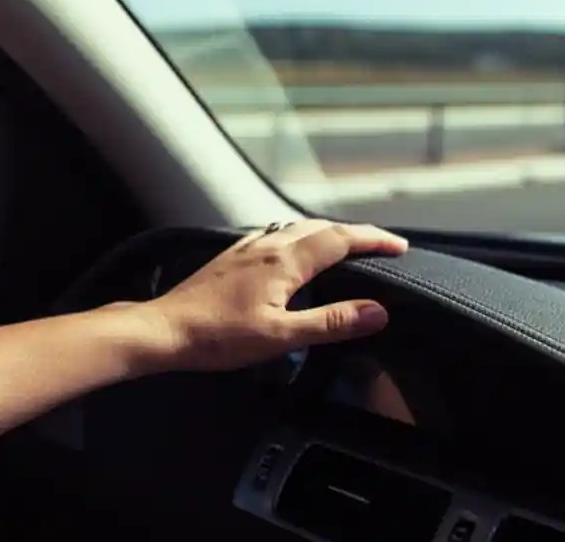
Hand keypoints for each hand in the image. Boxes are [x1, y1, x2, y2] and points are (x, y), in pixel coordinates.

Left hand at [141, 220, 408, 371]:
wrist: (164, 330)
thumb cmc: (217, 337)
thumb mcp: (280, 337)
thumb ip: (330, 322)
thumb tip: (377, 311)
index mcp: (284, 261)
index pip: (340, 239)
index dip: (373, 240)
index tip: (399, 247)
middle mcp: (266, 246)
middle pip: (321, 227)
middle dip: (355, 233)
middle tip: (381, 245)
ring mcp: (246, 249)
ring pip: (296, 228)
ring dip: (327, 232)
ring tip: (347, 246)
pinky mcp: (230, 258)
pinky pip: (275, 236)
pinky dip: (299, 238)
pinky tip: (293, 252)